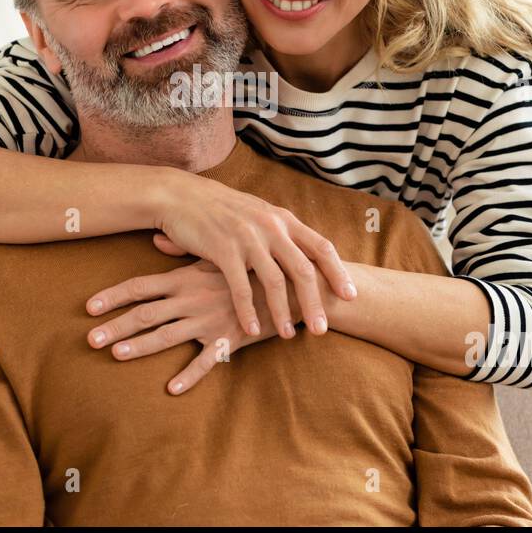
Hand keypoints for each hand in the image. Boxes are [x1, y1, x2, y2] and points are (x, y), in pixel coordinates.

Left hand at [86, 259, 314, 394]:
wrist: (290, 284)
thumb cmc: (248, 267)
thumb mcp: (216, 254)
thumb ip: (184, 248)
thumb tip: (156, 239)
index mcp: (185, 279)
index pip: (140, 287)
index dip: (113, 297)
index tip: (88, 306)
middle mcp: (191, 300)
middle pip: (145, 314)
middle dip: (115, 326)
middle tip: (89, 339)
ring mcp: (208, 321)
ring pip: (167, 336)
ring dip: (139, 347)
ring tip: (115, 354)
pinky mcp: (229, 339)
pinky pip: (206, 361)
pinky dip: (189, 376)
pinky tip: (171, 388)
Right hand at [149, 169, 355, 340]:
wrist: (181, 196)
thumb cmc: (221, 210)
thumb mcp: (259, 214)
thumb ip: (282, 233)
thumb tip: (307, 255)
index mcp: (283, 219)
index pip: (321, 247)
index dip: (338, 272)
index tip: (351, 296)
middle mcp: (271, 227)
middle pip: (303, 270)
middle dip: (315, 302)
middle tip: (322, 329)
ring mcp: (248, 238)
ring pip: (274, 282)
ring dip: (282, 312)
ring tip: (289, 336)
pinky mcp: (223, 250)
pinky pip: (240, 287)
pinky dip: (248, 311)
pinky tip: (252, 330)